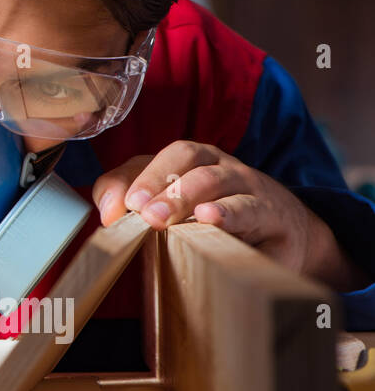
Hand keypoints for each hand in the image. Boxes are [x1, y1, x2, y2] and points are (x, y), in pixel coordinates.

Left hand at [92, 141, 359, 287]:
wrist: (285, 236)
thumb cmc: (215, 217)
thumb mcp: (171, 205)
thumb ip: (130, 198)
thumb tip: (107, 213)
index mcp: (196, 160)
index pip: (167, 154)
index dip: (144, 175)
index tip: (123, 205)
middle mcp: (221, 165)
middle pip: (189, 158)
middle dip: (160, 182)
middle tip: (142, 212)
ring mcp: (248, 187)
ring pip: (216, 179)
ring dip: (185, 196)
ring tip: (162, 218)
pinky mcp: (271, 214)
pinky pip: (249, 208)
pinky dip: (228, 214)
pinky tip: (210, 220)